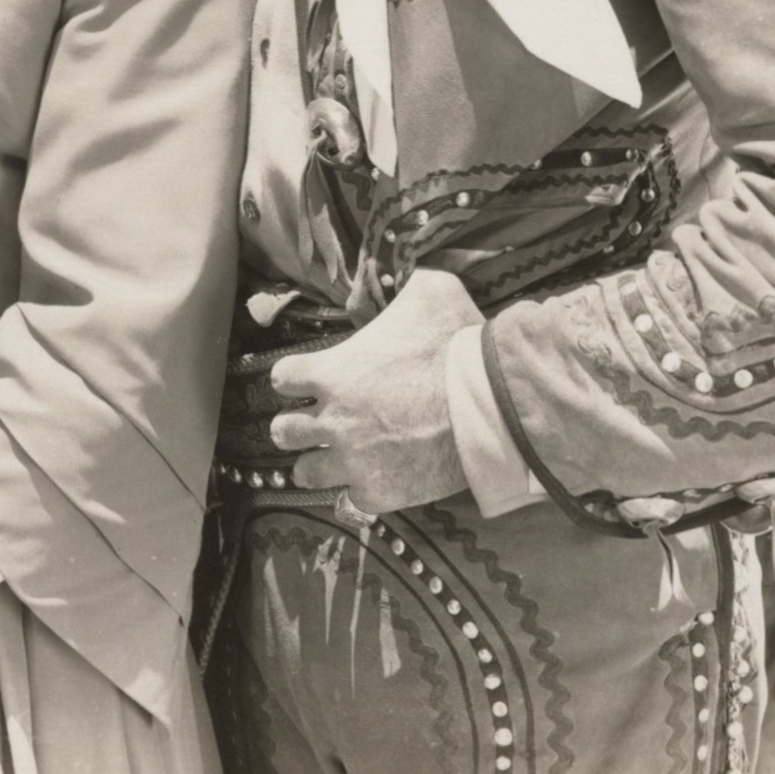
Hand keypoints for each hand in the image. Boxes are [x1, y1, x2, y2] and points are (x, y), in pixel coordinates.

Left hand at [266, 267, 477, 515]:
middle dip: (295, 426)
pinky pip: (348, 502)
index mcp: (332, 371)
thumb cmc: (457, 344)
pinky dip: (354, 495)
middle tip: (317, 423)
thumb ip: (408, 281)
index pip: (282, 379)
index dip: (295, 378)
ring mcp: (353, 460)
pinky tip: (367, 483)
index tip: (310, 380)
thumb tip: (408, 271)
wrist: (492, 403)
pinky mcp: (380, 493)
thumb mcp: (431, 290)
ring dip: (318, 464)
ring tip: (336, 457)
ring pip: (305, 474)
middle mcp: (332, 419)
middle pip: (282, 432)